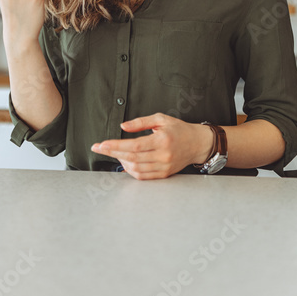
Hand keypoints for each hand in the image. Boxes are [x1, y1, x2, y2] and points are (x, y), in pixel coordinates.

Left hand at [90, 114, 213, 179]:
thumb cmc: (179, 130)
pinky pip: (143, 176)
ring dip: (121, 162)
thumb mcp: (161, 119)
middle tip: (99, 148)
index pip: (134, 145)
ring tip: (114, 153)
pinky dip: (131, 171)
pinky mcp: (164, 174)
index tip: (102, 144)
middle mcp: (163, 156)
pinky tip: (125, 162)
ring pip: (136, 169)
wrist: (197, 143)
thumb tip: (123, 126)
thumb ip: (140, 122)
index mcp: (162, 140)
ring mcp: (164, 167)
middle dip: (112, 153)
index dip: (116, 146)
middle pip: (132, 158)